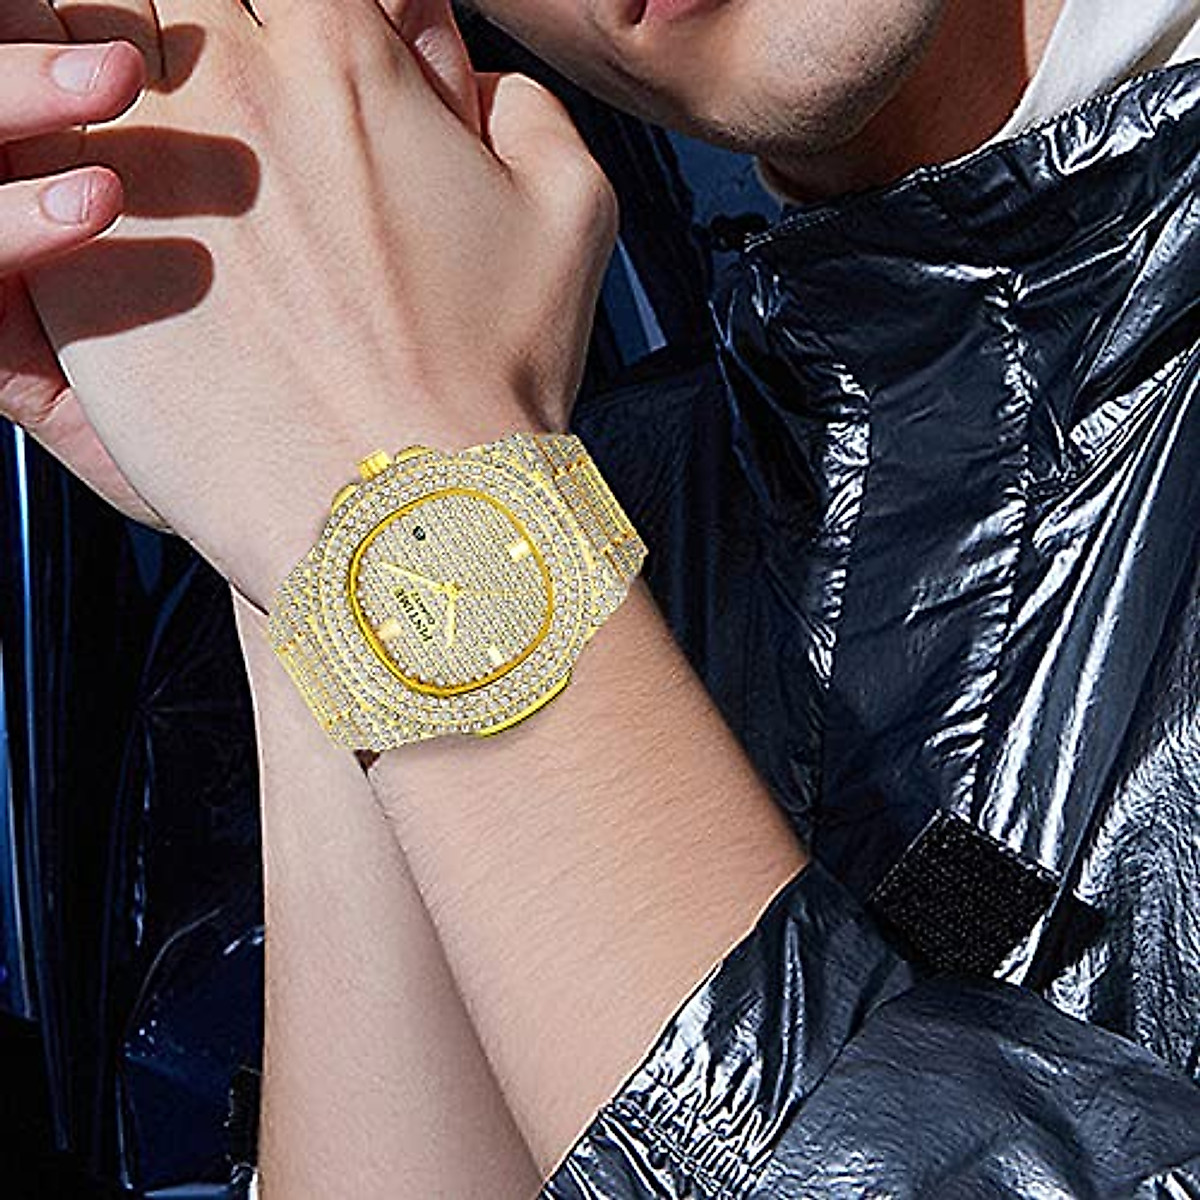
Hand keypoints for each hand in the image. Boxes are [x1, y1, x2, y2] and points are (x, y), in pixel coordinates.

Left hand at [13, 0, 617, 608]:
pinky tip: (64, 185)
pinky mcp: (84, 254)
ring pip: (68, 37)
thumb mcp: (572, 216)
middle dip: (177, 20)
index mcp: (347, 54)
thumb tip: (479, 79)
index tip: (296, 52)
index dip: (295, 10)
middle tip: (199, 84)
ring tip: (120, 115)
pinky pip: (22, 156)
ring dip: (81, 61)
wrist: (409, 505)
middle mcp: (234, 84)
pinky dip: (35, 135)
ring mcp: (141, 164)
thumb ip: (526, 110)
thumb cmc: (495, 376)